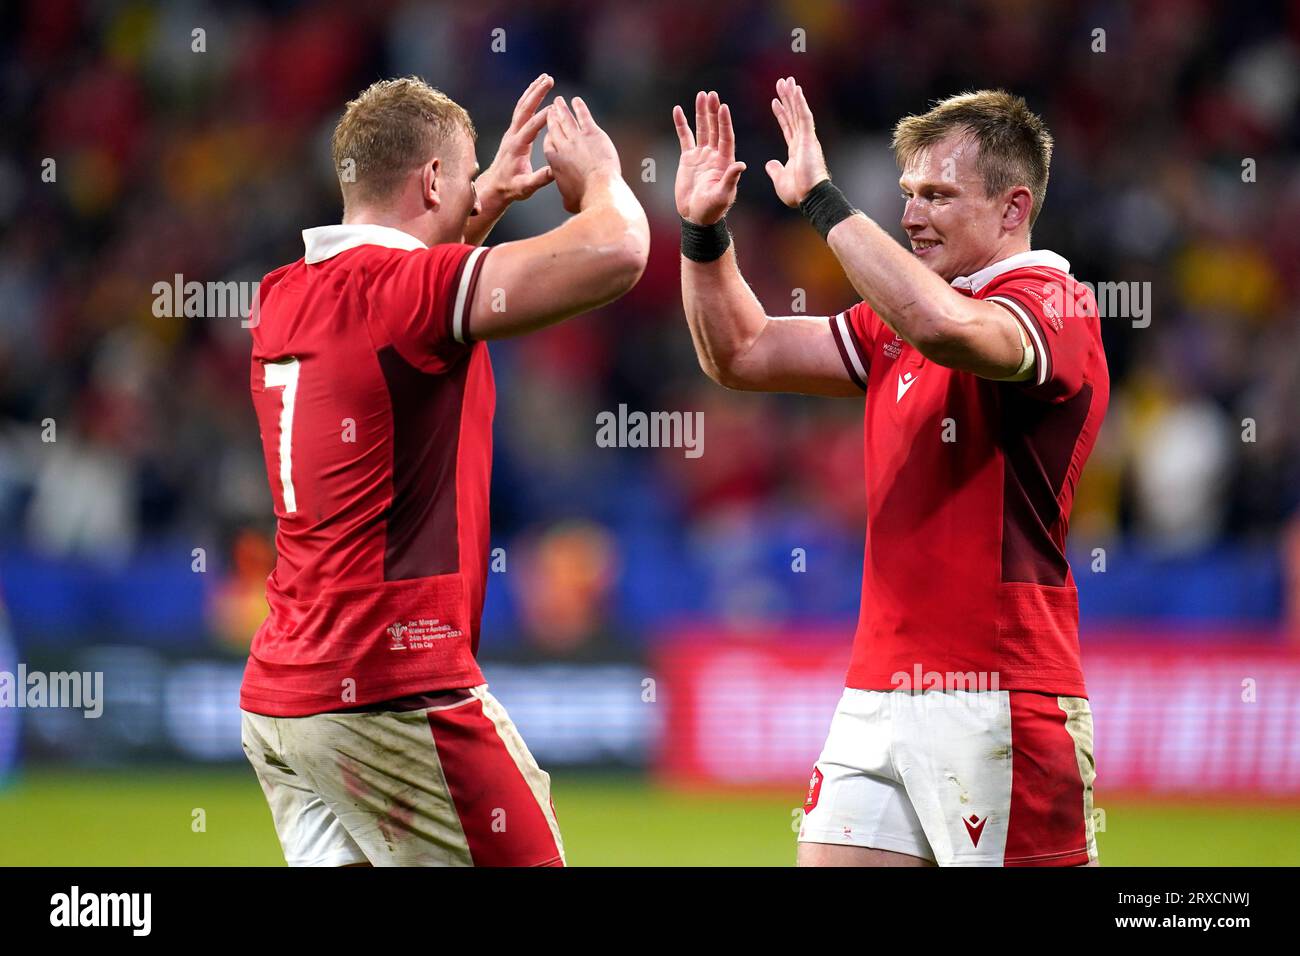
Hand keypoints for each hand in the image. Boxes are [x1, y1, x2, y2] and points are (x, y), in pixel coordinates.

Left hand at [474, 73, 555, 217]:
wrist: (494, 186)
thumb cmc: (511, 187)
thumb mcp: (525, 187)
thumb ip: (539, 179)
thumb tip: (555, 171)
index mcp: (517, 147)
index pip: (531, 127)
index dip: (543, 117)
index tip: (556, 107)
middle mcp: (512, 135)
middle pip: (524, 109)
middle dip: (537, 93)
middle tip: (549, 79)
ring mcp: (511, 132)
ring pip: (521, 106)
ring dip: (532, 91)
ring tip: (544, 78)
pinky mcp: (512, 132)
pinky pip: (521, 111)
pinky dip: (529, 98)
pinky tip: (536, 91)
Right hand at [542, 95, 621, 213]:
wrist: (600, 190)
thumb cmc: (585, 199)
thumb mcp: (569, 200)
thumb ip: (566, 194)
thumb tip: (567, 201)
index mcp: (554, 162)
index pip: (548, 144)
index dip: (549, 136)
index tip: (549, 130)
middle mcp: (563, 147)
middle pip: (555, 128)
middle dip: (552, 117)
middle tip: (551, 109)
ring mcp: (577, 138)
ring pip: (566, 119)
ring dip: (562, 109)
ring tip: (559, 101)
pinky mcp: (592, 133)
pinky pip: (584, 116)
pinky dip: (579, 107)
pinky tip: (577, 100)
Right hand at [672, 91, 745, 224]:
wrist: (696, 217)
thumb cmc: (712, 209)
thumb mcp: (723, 195)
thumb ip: (730, 179)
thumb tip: (741, 165)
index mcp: (725, 162)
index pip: (726, 137)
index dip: (725, 122)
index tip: (723, 107)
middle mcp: (714, 155)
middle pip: (714, 128)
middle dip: (713, 112)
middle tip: (711, 94)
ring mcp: (701, 155)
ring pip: (701, 129)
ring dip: (701, 113)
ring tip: (701, 95)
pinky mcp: (688, 159)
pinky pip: (685, 138)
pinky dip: (681, 125)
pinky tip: (678, 110)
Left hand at [765, 76, 830, 207]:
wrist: (809, 197)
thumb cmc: (798, 193)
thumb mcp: (780, 180)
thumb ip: (775, 170)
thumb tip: (770, 163)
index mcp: (796, 150)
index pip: (787, 127)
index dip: (781, 114)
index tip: (774, 102)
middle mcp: (803, 141)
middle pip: (793, 115)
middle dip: (787, 99)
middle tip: (781, 83)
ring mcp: (807, 139)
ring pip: (798, 112)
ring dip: (792, 95)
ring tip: (787, 80)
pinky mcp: (810, 138)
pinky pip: (804, 116)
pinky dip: (800, 102)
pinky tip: (796, 89)